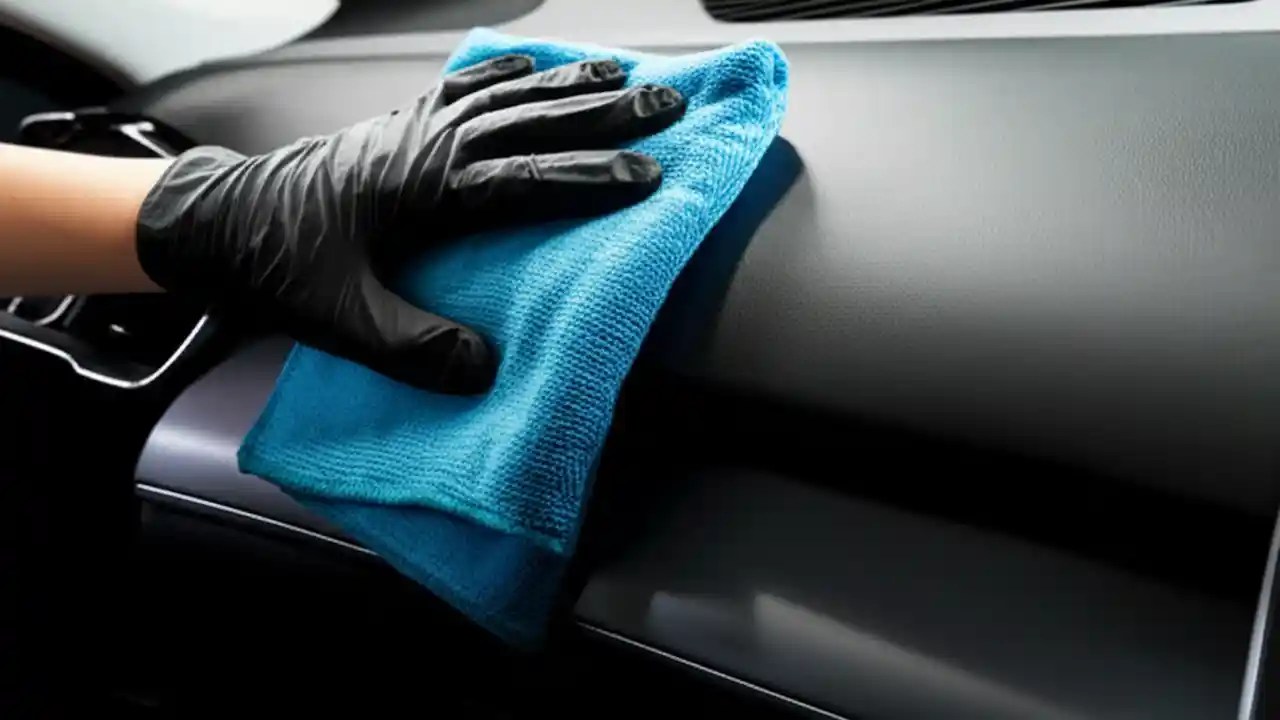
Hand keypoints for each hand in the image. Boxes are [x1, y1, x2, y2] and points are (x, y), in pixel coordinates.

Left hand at [135, 55, 685, 393]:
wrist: (220, 221)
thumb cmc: (280, 267)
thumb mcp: (342, 321)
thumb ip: (414, 347)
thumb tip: (486, 368)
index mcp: (424, 189)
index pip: (524, 177)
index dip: (589, 176)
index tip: (647, 176)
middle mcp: (428, 144)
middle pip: (531, 119)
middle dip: (604, 112)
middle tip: (667, 108)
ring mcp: (414, 126)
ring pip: (507, 94)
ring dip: (568, 82)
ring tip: (623, 75)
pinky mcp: (400, 125)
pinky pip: (465, 85)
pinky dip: (506, 71)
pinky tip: (532, 64)